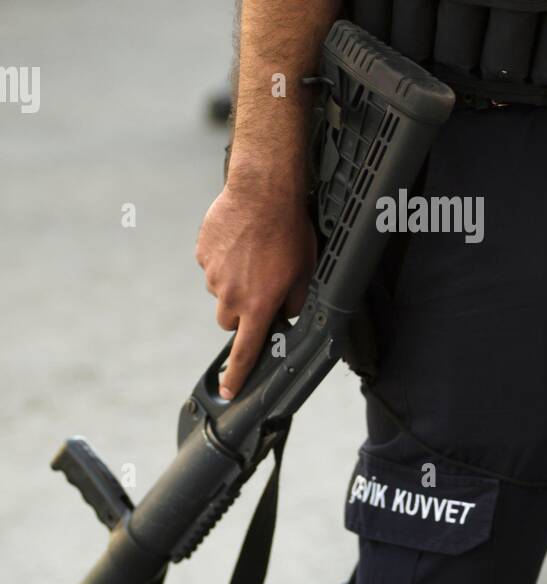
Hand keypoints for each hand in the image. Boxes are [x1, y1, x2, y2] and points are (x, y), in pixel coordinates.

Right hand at [195, 181, 316, 398]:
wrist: (263, 191)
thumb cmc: (289, 231)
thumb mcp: (306, 271)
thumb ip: (295, 301)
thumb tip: (287, 313)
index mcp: (258, 305)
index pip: (245, 352)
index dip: (236, 376)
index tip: (228, 391)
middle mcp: (231, 295)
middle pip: (229, 320)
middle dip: (242, 311)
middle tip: (260, 287)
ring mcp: (213, 274)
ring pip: (220, 291)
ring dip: (233, 282)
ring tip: (254, 254)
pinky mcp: (202, 253)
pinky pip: (212, 266)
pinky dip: (224, 260)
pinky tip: (241, 240)